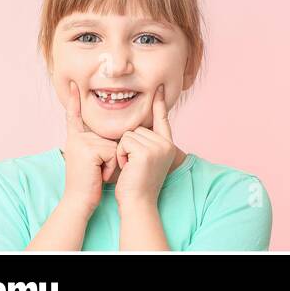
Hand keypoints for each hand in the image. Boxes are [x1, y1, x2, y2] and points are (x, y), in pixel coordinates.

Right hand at [60, 81, 122, 214]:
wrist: (80, 201)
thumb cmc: (90, 181)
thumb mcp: (94, 157)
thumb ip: (99, 142)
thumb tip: (117, 133)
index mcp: (76, 139)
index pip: (75, 116)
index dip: (73, 99)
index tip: (72, 83)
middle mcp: (77, 138)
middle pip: (108, 134)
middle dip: (110, 154)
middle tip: (95, 171)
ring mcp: (82, 143)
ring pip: (114, 143)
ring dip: (112, 161)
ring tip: (98, 173)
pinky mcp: (89, 150)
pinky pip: (114, 151)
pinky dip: (112, 165)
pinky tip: (99, 175)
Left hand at [114, 84, 177, 208]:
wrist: (137, 203)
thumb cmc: (137, 185)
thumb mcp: (146, 161)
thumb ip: (147, 144)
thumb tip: (137, 128)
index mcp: (168, 145)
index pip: (163, 119)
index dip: (159, 103)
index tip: (159, 87)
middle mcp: (166, 143)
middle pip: (138, 128)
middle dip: (129, 145)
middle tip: (132, 165)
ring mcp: (158, 147)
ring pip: (130, 134)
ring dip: (123, 150)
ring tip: (129, 167)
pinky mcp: (146, 152)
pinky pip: (125, 142)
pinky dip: (121, 154)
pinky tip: (126, 167)